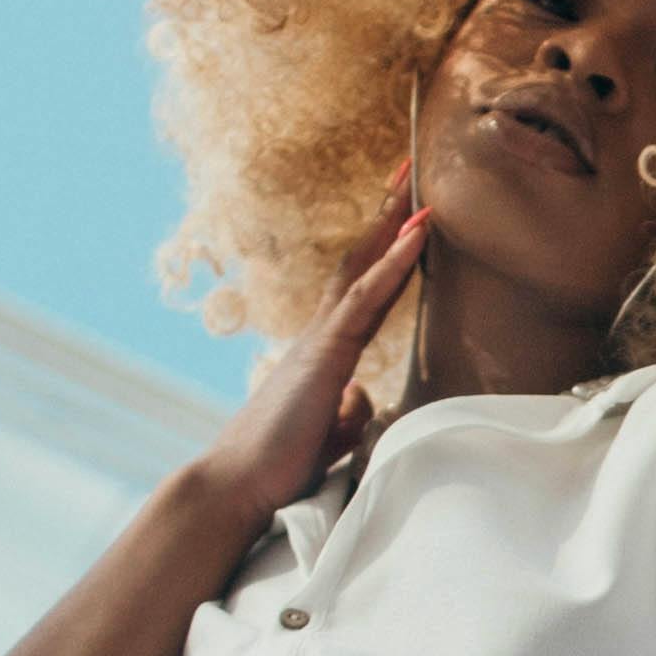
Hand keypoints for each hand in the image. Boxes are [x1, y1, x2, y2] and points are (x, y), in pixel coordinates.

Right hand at [196, 186, 429, 537]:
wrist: (236, 486)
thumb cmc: (276, 465)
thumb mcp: (325, 432)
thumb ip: (346, 409)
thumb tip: (360, 396)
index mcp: (323, 352)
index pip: (361, 289)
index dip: (386, 251)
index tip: (409, 215)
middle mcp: (319, 335)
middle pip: (359, 262)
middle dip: (387, 216)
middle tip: (409, 169)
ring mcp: (320, 340)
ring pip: (362, 268)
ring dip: (393, 224)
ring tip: (418, 182)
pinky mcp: (324, 355)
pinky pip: (366, 299)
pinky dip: (394, 263)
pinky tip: (419, 233)